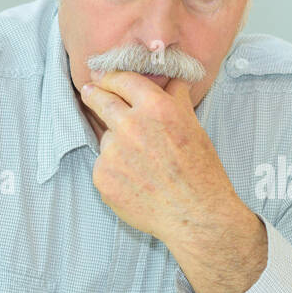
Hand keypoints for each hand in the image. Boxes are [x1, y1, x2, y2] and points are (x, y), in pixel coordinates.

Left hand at [81, 71, 240, 243]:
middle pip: (99, 100)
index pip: (121, 80)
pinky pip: (104, 166)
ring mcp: (112, 152)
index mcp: (155, 107)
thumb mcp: (193, 128)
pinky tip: (135, 183)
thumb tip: (176, 79)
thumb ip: (177, 99)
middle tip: (90, 93)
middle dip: (94, 95)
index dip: (110, 77)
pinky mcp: (102, 177)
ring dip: (115, 144)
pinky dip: (115, 172)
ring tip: (141, 165)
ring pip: (106, 139)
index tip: (103, 79)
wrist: (196, 215)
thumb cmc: (201, 173)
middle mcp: (130, 125)